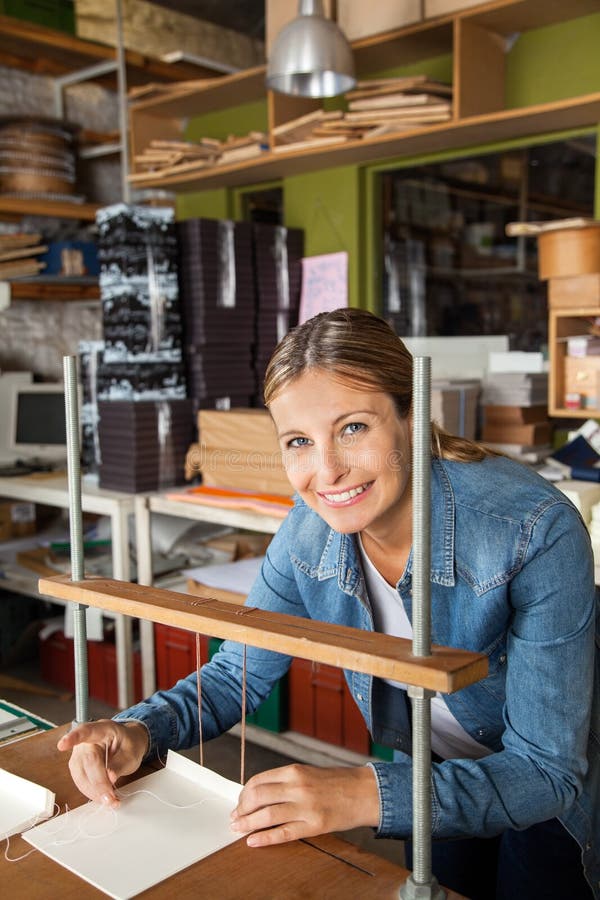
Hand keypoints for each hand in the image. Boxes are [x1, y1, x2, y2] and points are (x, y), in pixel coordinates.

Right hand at [57, 719, 148, 807]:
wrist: (129, 744)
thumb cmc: (129, 744)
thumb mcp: (132, 752)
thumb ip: (121, 764)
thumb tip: (110, 777)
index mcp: (102, 729)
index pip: (86, 731)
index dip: (73, 738)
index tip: (62, 744)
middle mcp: (87, 740)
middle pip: (86, 761)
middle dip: (98, 782)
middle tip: (110, 798)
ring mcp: (80, 753)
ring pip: (80, 774)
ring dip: (93, 790)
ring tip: (108, 800)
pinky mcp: (78, 766)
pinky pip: (80, 780)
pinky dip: (91, 791)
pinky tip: (101, 797)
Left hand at [230, 764, 378, 846]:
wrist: (364, 792)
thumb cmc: (337, 782)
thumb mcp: (308, 772)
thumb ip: (286, 780)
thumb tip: (261, 793)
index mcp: (295, 771)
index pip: (259, 781)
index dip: (244, 794)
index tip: (240, 802)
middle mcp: (298, 787)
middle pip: (258, 797)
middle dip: (242, 809)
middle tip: (235, 817)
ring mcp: (305, 807)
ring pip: (267, 816)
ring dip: (247, 823)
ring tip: (238, 828)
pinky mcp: (314, 826)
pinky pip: (283, 833)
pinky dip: (265, 838)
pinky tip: (253, 841)